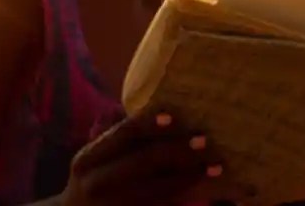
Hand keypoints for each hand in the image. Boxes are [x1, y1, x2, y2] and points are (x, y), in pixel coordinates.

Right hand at [61, 110, 229, 205]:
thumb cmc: (93, 179)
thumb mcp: (93, 158)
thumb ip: (117, 137)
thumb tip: (156, 108)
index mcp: (88, 159)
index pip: (122, 136)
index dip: (149, 124)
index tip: (174, 116)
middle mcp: (98, 183)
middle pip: (144, 162)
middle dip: (178, 150)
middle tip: (204, 140)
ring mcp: (115, 205)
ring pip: (159, 189)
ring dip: (191, 177)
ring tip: (216, 166)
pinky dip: (186, 197)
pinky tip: (205, 190)